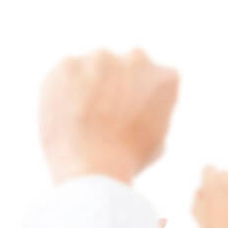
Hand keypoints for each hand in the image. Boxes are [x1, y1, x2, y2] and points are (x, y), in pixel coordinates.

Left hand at [39, 49, 178, 185]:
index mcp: (166, 77)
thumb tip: (139, 111)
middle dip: (118, 82)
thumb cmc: (127, 161)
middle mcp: (137, 59)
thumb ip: (153, 114)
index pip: (154, 78)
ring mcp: (102, 59)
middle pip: (127, 63)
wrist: (93, 167)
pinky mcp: (68, 64)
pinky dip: (62, 88)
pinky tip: (64, 113)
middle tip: (104, 111)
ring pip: (94, 66)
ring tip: (81, 116)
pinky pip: (65, 73)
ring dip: (89, 82)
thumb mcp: (158, 139)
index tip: (129, 114)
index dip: (140, 97)